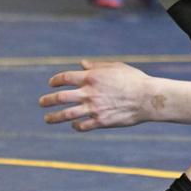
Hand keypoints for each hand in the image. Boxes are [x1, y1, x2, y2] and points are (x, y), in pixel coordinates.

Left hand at [39, 60, 157, 130]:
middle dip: (47, 100)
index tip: (51, 84)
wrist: (148, 98)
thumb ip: (96, 66)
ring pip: (66, 114)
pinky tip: (74, 125)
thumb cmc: (134, 80)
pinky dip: (75, 126)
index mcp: (91, 77)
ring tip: (47, 119)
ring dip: (53, 117)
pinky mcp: (100, 121)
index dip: (55, 81)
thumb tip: (81, 64)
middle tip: (42, 102)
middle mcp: (89, 93)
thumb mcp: (116, 67)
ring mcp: (93, 108)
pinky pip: (82, 126)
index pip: (64, 78)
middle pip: (60, 97)